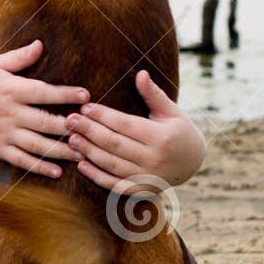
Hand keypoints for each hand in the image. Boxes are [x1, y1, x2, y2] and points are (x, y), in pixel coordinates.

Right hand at [0, 40, 89, 178]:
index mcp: (11, 90)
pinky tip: (57, 172)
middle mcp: (10, 113)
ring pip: (37, 144)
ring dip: (61, 150)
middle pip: (45, 122)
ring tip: (83, 153)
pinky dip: (39, 166)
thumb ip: (19, 57)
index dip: (66, 94)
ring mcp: (4, 133)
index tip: (86, 96)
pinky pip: (21, 160)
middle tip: (92, 130)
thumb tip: (40, 44)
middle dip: (70, 126)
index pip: (43, 92)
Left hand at [65, 70, 205, 193]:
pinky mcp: (141, 190)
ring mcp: (147, 177)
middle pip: (115, 144)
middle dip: (90, 131)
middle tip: (69, 121)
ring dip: (89, 152)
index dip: (103, 116)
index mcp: (161, 137)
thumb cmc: (179, 131)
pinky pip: (115, 185)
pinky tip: (80, 164)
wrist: (193, 163)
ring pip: (112, 164)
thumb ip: (153, 94)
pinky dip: (97, 176)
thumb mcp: (171, 111)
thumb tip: (140, 73)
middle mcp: (154, 159)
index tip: (85, 107)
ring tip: (71, 139)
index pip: (125, 124)